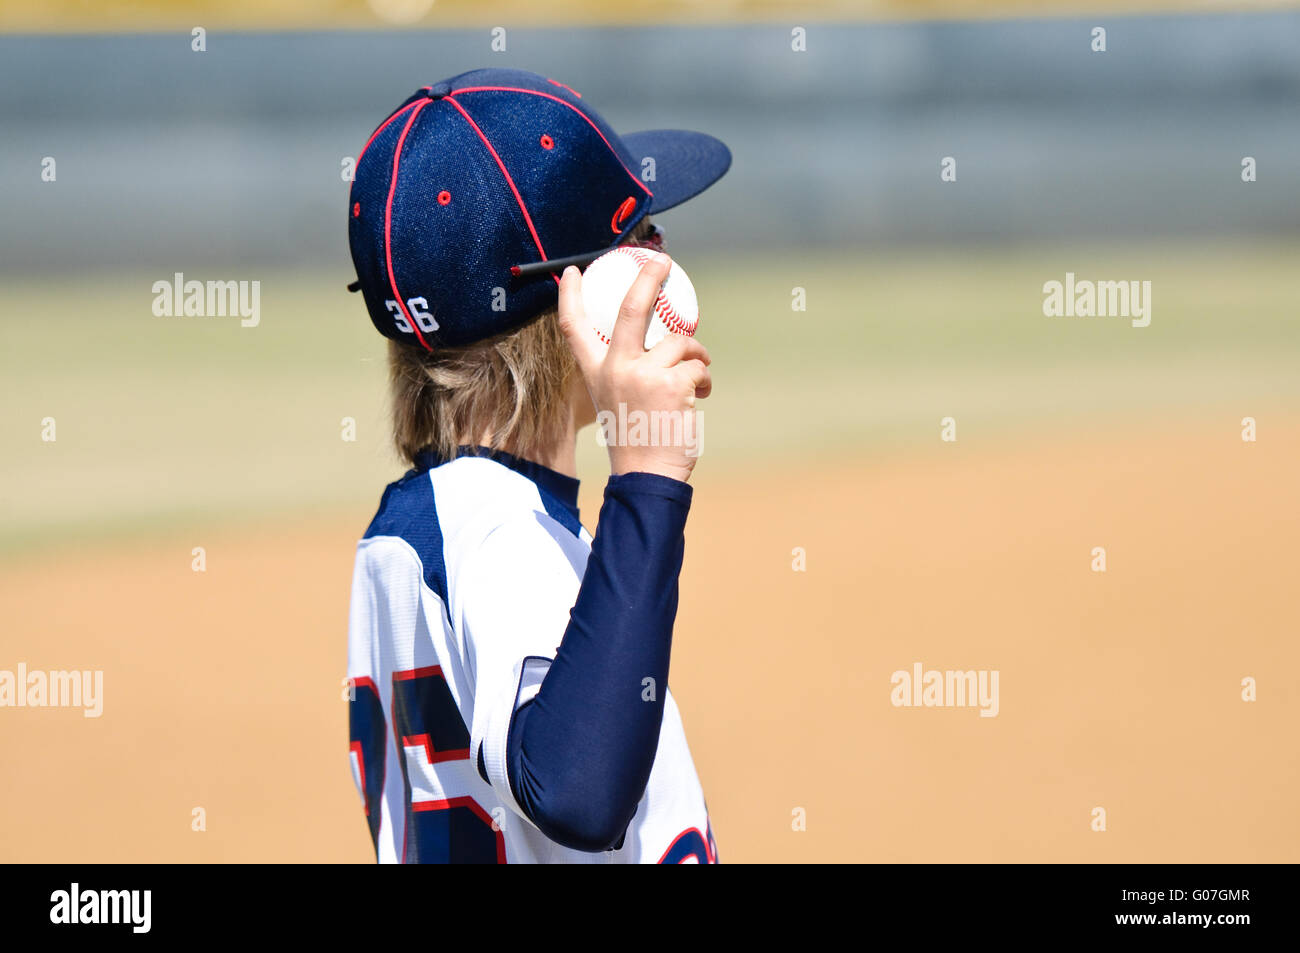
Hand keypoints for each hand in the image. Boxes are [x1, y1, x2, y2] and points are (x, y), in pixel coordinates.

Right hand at [557, 253, 711, 482]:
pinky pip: (697, 365)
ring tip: (696, 378)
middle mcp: (615, 368)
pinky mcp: (672, 383)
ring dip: (696, 356)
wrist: (646, 476)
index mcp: (596, 372)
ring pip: (679, 341)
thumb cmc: (636, 439)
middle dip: (648, 278)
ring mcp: (643, 374)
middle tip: (663, 261)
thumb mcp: (617, 400)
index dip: (571, 297)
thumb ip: (628, 370)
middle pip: (631, 309)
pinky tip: (699, 397)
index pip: (574, 328)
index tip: (573, 272)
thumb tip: (665, 336)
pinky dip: (704, 378)